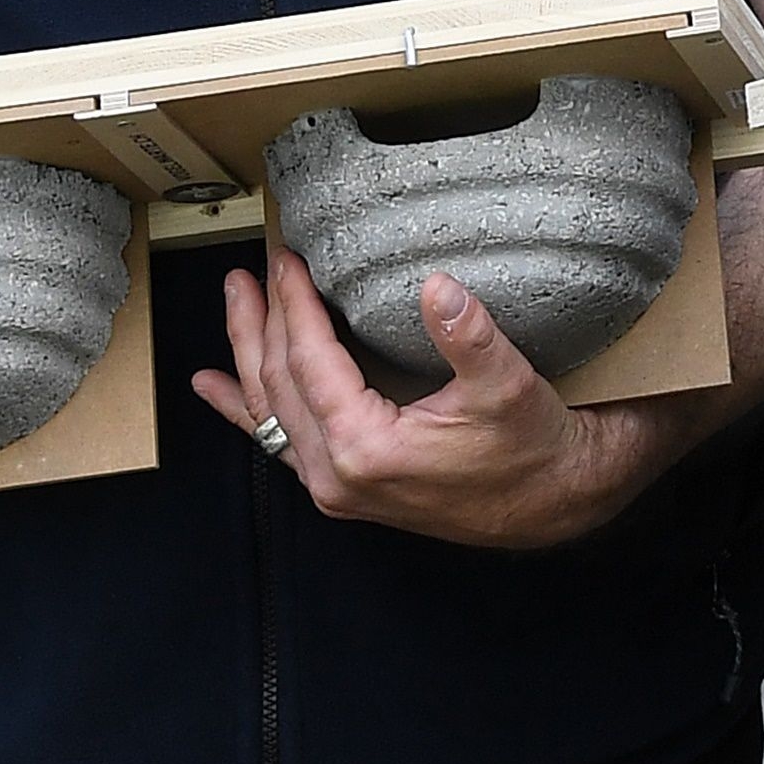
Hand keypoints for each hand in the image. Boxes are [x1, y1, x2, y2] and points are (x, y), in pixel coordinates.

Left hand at [192, 248, 653, 552]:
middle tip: (250, 271)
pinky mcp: (342, 488)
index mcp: (364, 447)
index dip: (294, 305)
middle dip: (260, 322)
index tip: (285, 261)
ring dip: (246, 354)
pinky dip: (244, 410)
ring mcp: (333, 487)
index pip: (309, 361)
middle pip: (276, 383)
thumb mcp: (507, 387)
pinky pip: (278, 443)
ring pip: (268, 411)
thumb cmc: (530, 447)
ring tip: (235, 305)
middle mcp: (334, 474)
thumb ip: (470, 337)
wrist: (549, 502)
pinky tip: (214, 388)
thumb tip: (437, 286)